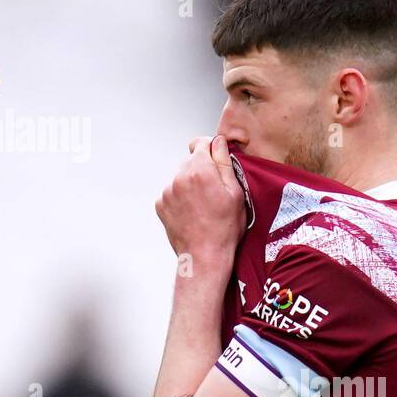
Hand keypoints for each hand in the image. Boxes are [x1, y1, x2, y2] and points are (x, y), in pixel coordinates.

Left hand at [155, 135, 244, 267]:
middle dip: (202, 169)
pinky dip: (180, 198)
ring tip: (202, 205)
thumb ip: (224, 162)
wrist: (204, 256)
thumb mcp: (235, 193)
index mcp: (200, 171)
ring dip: (190, 184)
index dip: (211, 149)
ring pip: (180, 177)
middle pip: (190, 160)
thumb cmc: (224, 228)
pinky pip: (172, 192)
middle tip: (214, 191)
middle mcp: (179, 177)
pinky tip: (192, 212)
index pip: (201, 142)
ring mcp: (167, 191)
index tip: (216, 161)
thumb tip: (218, 141)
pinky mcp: (160, 204)